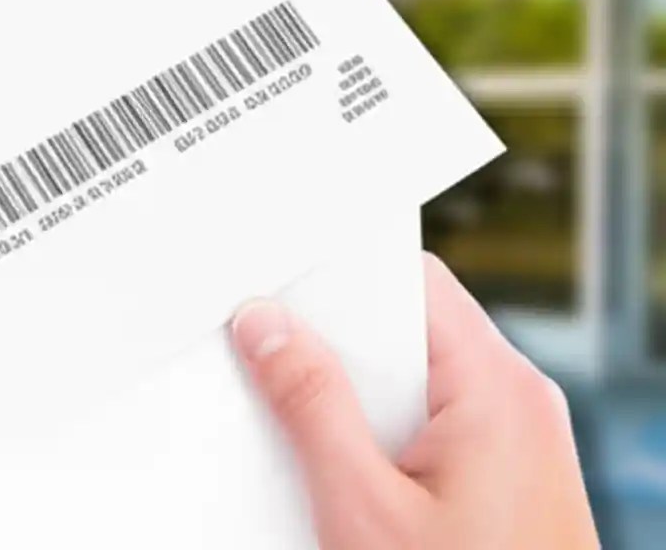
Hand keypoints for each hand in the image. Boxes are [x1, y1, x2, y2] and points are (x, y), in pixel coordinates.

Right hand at [232, 255, 599, 549]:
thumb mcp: (364, 505)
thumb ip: (311, 404)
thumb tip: (266, 327)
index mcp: (497, 387)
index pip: (409, 281)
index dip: (337, 279)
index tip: (274, 299)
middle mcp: (517, 400)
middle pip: (406, 332)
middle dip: (335, 351)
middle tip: (272, 375)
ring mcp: (517, 439)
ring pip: (412, 382)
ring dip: (353, 402)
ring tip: (311, 445)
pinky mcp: (505, 476)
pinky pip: (430, 425)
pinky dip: (380, 437)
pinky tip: (345, 477)